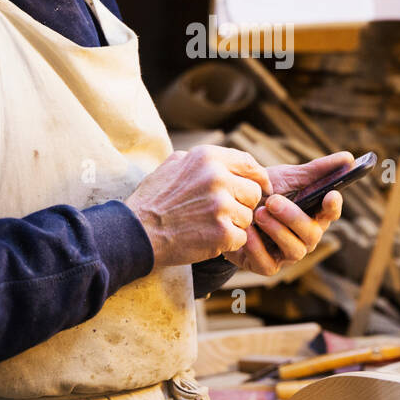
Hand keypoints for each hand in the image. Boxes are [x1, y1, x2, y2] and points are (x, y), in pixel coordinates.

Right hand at [125, 145, 271, 268]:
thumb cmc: (153, 199)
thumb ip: (203, 159)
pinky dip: (228, 242)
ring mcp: (221, 206)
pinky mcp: (222, 233)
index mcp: (207, 157)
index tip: (263, 188)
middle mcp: (217, 178)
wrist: (137, 232)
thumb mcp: (173, 164)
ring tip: (208, 225)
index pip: (249, 164)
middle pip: (253, 192)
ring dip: (234, 224)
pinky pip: (241, 238)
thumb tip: (229, 160)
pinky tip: (207, 239)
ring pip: (248, 217)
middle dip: (242, 204)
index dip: (259, 177)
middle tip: (222, 213)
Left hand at [222, 152, 352, 276]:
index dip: (333, 206)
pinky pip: (267, 263)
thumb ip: (317, 169)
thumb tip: (349, 158)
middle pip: (312, 234)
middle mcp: (305, 237)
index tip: (332, 194)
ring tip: (258, 213)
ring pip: (294, 250)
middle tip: (273, 201)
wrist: (229, 207)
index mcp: (314, 215)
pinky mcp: (267, 266)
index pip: (330, 214)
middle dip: (293, 217)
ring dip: (276, 230)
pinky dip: (257, 247)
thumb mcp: (289, 177)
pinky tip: (247, 231)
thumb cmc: (265, 193)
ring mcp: (287, 254)